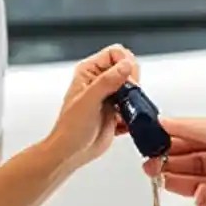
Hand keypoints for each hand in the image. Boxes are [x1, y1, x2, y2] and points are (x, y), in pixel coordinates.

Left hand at [45, 44, 139, 168]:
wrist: (72, 153)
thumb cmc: (70, 128)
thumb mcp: (88, 100)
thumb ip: (107, 81)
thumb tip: (125, 66)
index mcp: (89, 72)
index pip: (115, 53)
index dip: (125, 63)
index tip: (128, 79)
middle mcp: (99, 81)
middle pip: (127, 68)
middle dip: (133, 81)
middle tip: (128, 95)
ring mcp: (109, 96)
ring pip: (132, 87)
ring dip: (134, 98)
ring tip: (126, 109)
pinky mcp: (116, 110)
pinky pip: (133, 105)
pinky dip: (134, 112)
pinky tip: (124, 120)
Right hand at [142, 117, 205, 205]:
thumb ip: (187, 127)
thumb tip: (164, 121)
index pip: (196, 140)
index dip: (173, 144)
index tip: (153, 147)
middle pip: (197, 165)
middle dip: (173, 166)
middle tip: (152, 167)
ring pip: (204, 186)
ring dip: (184, 184)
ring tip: (166, 181)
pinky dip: (205, 202)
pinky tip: (200, 194)